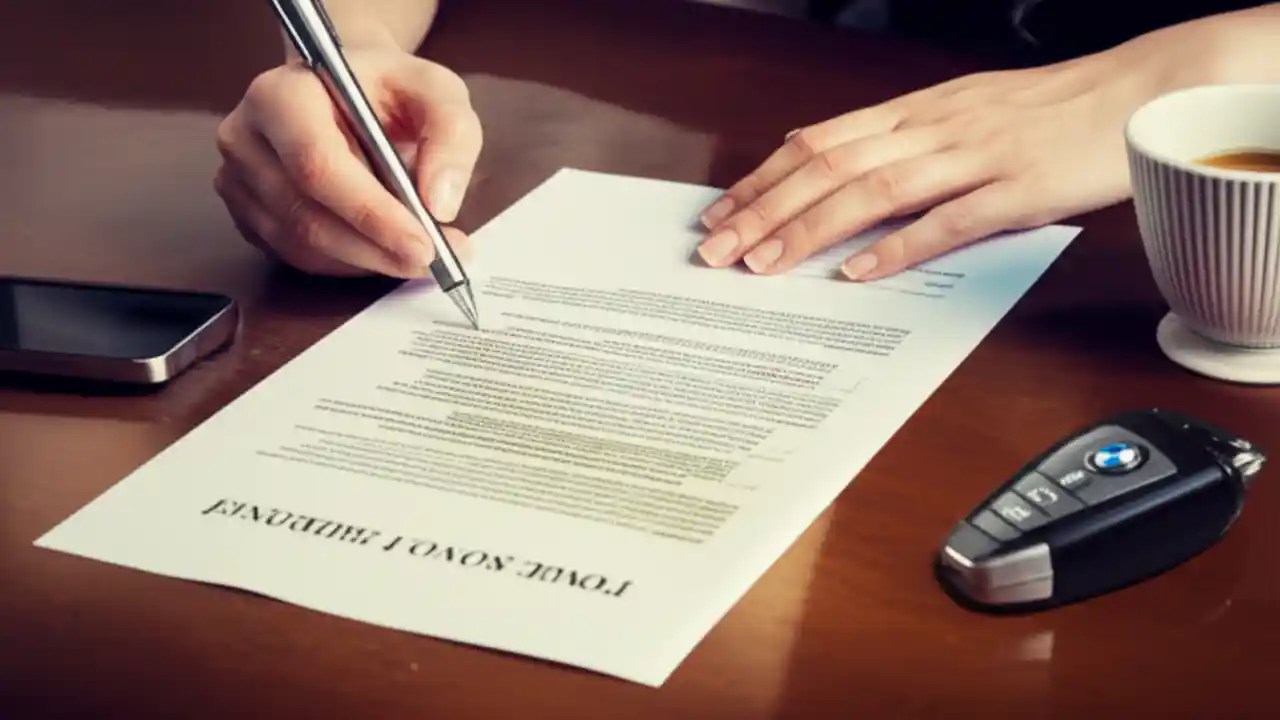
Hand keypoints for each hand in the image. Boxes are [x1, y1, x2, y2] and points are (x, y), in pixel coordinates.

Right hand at [214, 45, 480, 277]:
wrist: (347, 90)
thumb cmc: (389, 87)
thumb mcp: (436, 91)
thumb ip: (451, 136)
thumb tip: (440, 203)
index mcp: (282, 94)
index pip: (317, 166)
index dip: (370, 213)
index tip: (423, 244)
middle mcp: (246, 137)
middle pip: (307, 215)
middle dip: (376, 248)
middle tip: (433, 261)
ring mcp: (238, 179)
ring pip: (303, 244)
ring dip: (367, 260)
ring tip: (419, 256)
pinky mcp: (246, 214)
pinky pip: (298, 256)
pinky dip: (349, 263)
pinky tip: (383, 251)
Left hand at [694, 22, 1225, 280]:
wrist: (1138, 90)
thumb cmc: (1048, 108)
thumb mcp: (960, 110)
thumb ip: (898, 138)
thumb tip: (830, 161)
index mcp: (917, 109)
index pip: (819, 142)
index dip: (763, 178)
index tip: (721, 212)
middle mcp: (934, 127)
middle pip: (830, 167)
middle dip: (765, 211)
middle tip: (717, 249)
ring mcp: (974, 156)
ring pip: (873, 191)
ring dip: (810, 231)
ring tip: (764, 265)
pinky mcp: (1017, 189)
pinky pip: (948, 221)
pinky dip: (898, 248)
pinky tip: (858, 273)